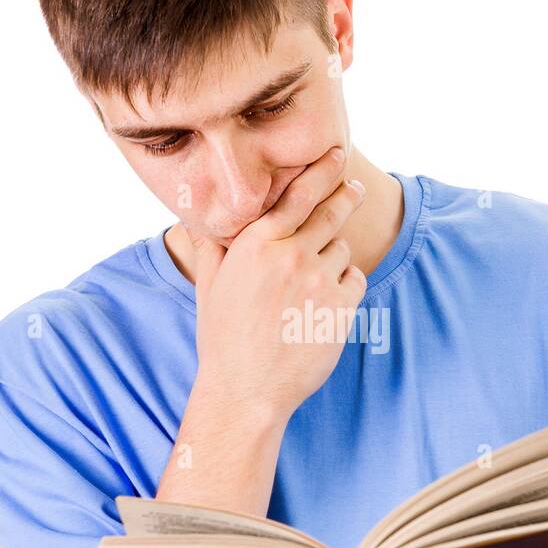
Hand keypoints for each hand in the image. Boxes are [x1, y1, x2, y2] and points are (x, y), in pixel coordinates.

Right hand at [190, 146, 366, 422]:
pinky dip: (345, 286)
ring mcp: (318, 281)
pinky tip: (324, 304)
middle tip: (353, 188)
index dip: (321, 171)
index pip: (297, 195)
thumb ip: (210, 246)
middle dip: (344, 196)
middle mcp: (290, 256)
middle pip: (330, 213)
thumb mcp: (208, 287)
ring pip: (341, 249)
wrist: (246, 391)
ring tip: (311, 285)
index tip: (337, 157)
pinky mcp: (341, 308)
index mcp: (256, 245)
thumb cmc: (223, 340)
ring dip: (333, 257)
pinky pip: (355, 279)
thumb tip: (193, 218)